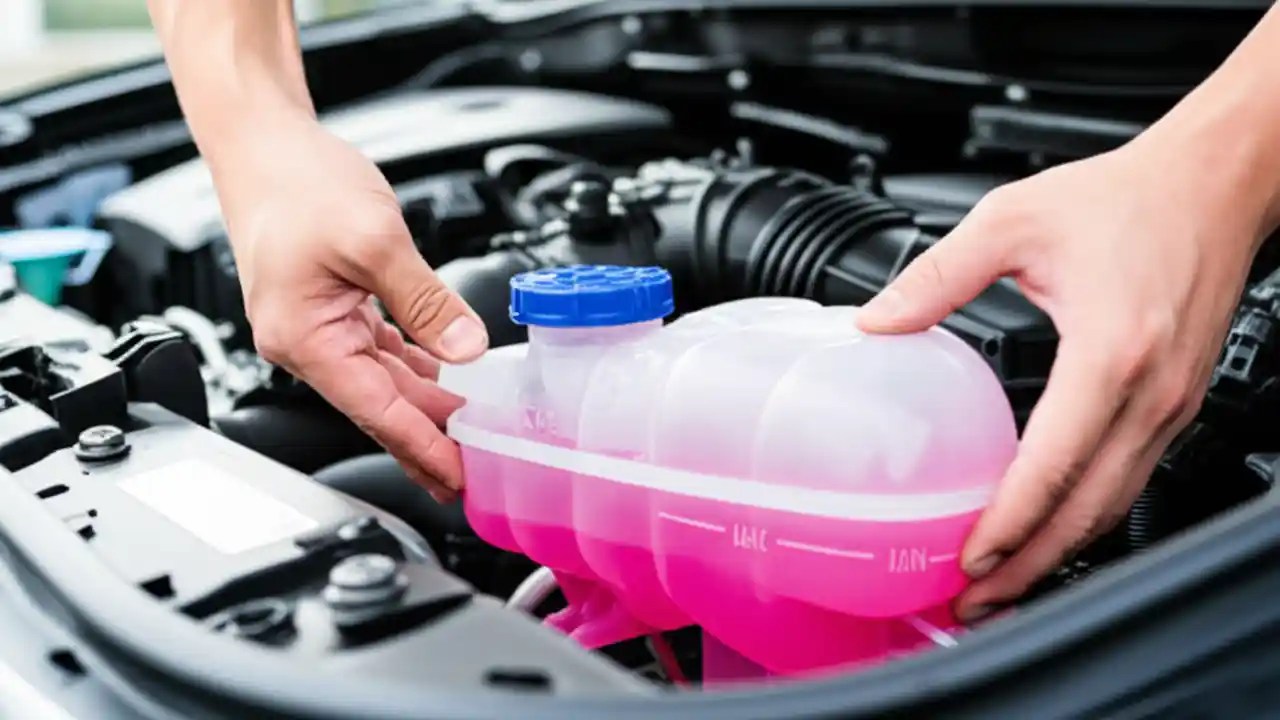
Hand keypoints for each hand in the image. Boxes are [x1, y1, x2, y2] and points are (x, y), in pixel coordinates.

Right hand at [207, 116, 488, 499]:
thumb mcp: (374, 239)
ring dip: (426, 407)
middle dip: (430, 439)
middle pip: (381, 405)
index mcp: (305, 339)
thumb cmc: (296, 183)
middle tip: (476, 470)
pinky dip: (415, 368)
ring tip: (470, 436)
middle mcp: (307, 343)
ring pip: (384, 381)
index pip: (376, 410)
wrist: (264, 144)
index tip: (457, 477)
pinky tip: (446, 381)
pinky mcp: (334, 309)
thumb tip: (466, 346)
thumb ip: (425, 300)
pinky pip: (381, 352)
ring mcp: (319, 328)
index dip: (422, 446)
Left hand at [856, 134, 1268, 620]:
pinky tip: (1049, 528)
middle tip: (974, 599)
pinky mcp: (1177, 403)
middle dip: (1029, 564)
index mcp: (1111, 351)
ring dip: (1059, 551)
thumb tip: (875, 321)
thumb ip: (939, 275)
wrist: (1213, 182)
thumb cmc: (1126, 197)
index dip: (1010, 519)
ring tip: (1004, 582)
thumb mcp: (1013, 221)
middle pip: (1090, 509)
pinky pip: (1130, 479)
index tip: (968, 555)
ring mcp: (1173, 404)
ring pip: (1116, 505)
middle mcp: (1152, 391)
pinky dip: (1087, 517)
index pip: (1055, 462)